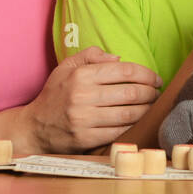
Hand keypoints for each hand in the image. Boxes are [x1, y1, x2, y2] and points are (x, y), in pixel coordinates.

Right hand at [18, 45, 161, 153]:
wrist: (34, 127)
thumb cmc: (55, 94)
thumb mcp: (66, 67)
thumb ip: (90, 55)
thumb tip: (118, 58)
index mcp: (81, 75)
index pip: (124, 71)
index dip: (146, 74)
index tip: (156, 78)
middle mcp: (83, 96)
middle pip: (130, 92)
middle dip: (150, 91)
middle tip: (158, 92)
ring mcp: (84, 119)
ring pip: (128, 113)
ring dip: (147, 109)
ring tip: (153, 105)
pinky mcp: (86, 138)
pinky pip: (119, 130)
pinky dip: (133, 125)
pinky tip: (140, 120)